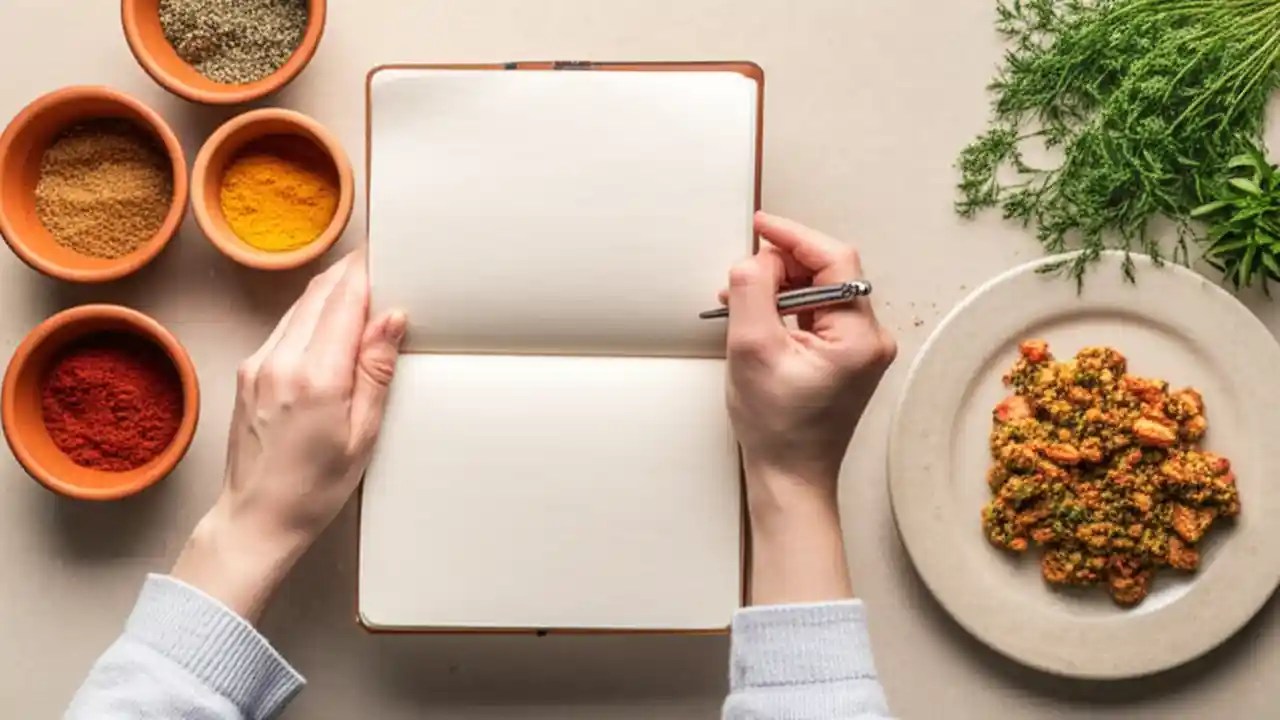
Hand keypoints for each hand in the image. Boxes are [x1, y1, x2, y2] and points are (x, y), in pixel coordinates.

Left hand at [172, 252, 406, 621]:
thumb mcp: (362, 434)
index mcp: (315, 377)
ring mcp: (257, 363)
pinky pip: (285, 327)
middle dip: (352, 274)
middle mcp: (279, 360)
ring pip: (300, 306)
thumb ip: (376, 370)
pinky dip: (312, 315)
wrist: (256, 519)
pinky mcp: (247, 371)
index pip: (344, 299)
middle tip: (383, 264)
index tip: (387, 252)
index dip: (367, 270)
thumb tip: (391, 317)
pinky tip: (333, 325)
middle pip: (319, 293)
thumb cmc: (314, 489)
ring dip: (332, 292)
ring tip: (364, 291)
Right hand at [724, 212, 895, 603]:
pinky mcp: (846, 359)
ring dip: (779, 289)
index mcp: (860, 335)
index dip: (794, 236)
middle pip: (827, 273)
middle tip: (739, 277)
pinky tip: (757, 320)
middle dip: (781, 267)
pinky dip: (786, 310)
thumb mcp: (751, 350)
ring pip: (819, 293)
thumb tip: (755, 257)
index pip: (834, 260)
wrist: (790, 478)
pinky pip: (816, 316)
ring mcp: (861, 350)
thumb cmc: (776, 426)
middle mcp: (871, 338)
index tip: (760, 226)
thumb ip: (752, 292)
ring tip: (739, 304)